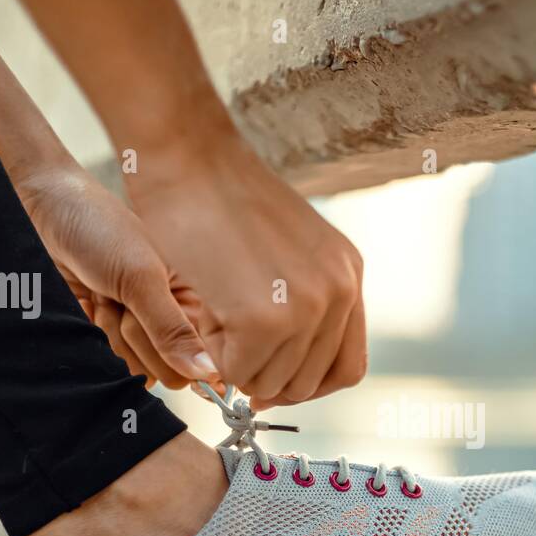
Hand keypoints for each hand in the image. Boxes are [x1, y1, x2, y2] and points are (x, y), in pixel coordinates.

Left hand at [17, 165, 218, 388]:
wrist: (40, 211)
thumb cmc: (98, 228)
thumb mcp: (140, 277)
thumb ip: (172, 330)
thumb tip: (208, 374)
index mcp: (191, 301)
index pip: (201, 358)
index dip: (180, 354)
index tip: (154, 324)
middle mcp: (167, 320)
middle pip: (164, 368)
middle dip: (136, 337)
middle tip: (123, 299)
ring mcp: (134, 330)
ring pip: (131, 368)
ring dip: (109, 334)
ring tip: (102, 295)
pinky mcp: (102, 335)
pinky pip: (105, 361)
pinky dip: (90, 337)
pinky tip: (87, 305)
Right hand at [127, 135, 366, 409]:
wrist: (187, 152)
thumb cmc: (219, 194)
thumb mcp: (289, 245)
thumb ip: (303, 295)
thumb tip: (287, 359)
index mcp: (349, 274)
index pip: (347, 366)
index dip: (305, 384)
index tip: (269, 379)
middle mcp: (339, 291)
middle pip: (307, 383)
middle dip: (263, 378)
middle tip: (227, 349)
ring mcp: (308, 306)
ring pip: (271, 382)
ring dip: (235, 364)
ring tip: (213, 316)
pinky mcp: (265, 318)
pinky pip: (238, 371)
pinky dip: (212, 356)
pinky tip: (202, 314)